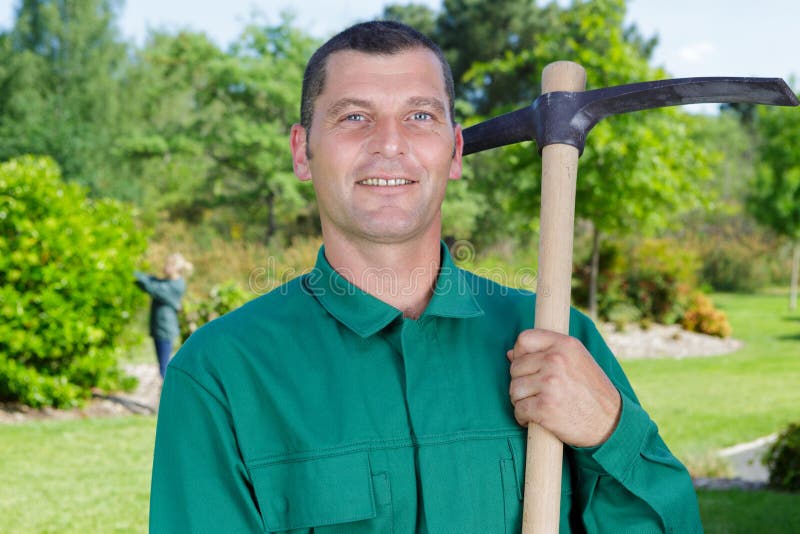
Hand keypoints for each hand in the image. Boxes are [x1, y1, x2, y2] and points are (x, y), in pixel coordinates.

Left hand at [507, 329, 620, 447]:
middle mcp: (556, 360)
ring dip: (521, 401)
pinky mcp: (544, 407)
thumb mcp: (577, 361)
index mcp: (565, 344)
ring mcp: (550, 383)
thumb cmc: (592, 391)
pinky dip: (523, 417)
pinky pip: (518, 410)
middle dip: (522, 382)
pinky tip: (536, 419)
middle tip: (538, 393)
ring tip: (538, 405)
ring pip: (514, 389)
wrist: (611, 424)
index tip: (528, 367)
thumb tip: (510, 354)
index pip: (524, 338)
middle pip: (515, 367)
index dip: (520, 354)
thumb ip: (547, 352)